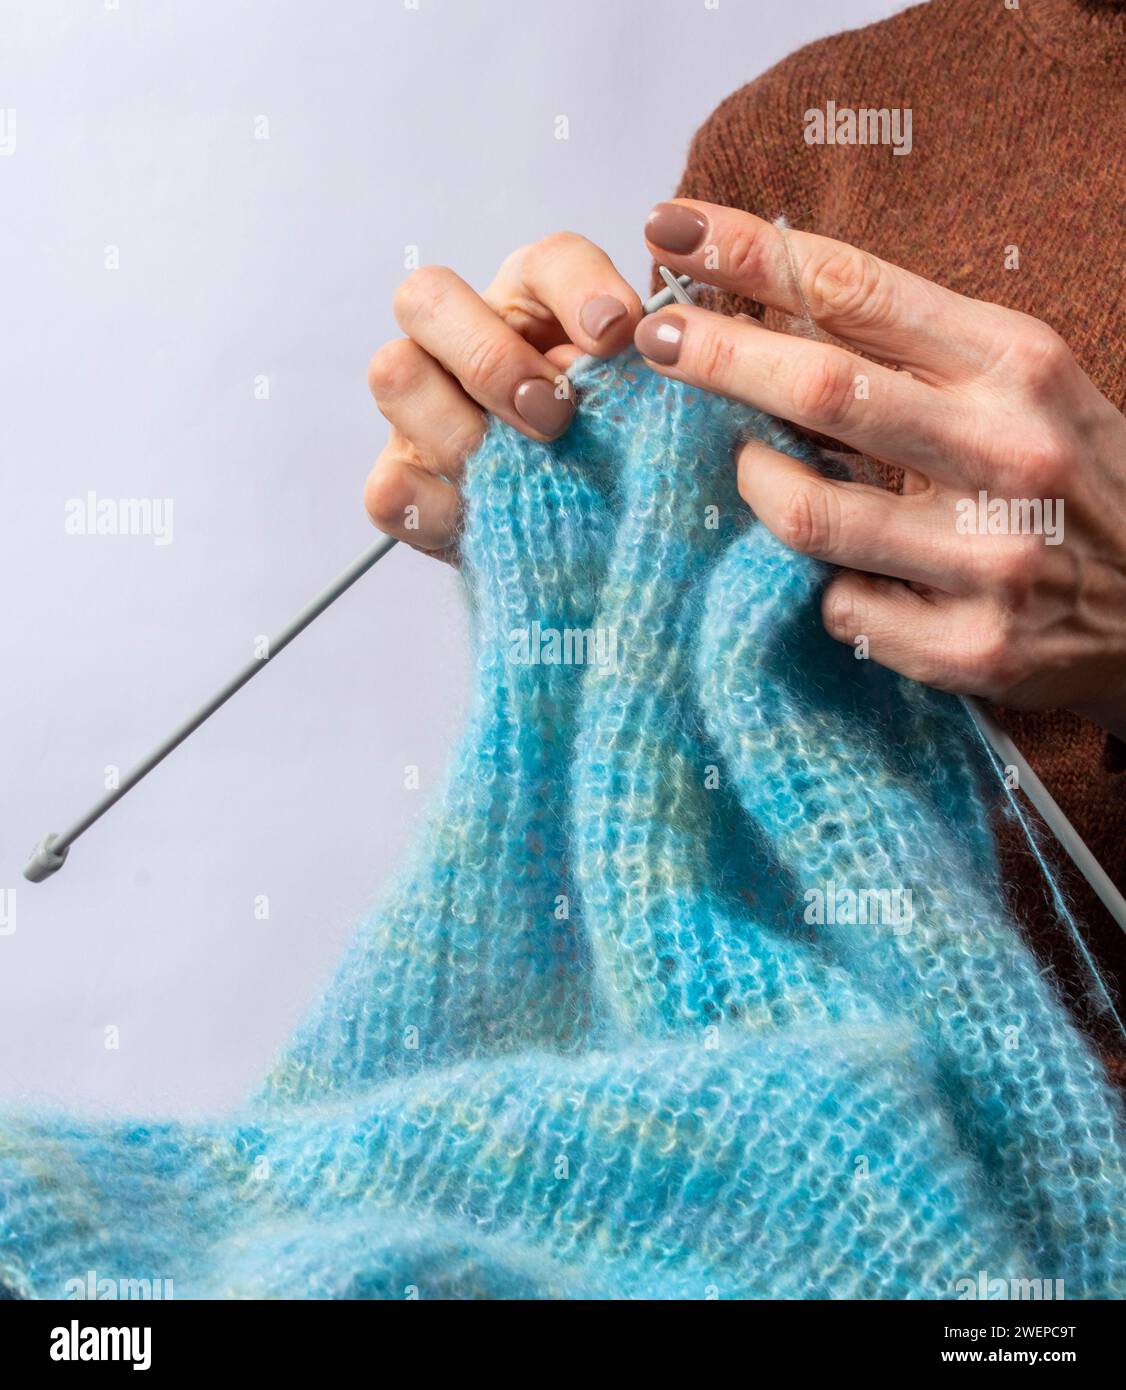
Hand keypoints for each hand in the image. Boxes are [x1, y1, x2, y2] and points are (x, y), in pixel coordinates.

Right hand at [365, 234, 641, 557]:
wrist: (583, 534)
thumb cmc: (608, 453)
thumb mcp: (631, 409)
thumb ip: (627, 379)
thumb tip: (619, 362)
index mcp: (530, 305)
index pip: (547, 263)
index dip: (579, 288)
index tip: (616, 333)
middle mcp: (461, 341)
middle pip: (427, 295)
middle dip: (493, 358)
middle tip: (554, 415)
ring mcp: (416, 409)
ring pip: (394, 373)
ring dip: (463, 431)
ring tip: (520, 472)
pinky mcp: (399, 481)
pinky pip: (386, 484)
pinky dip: (432, 503)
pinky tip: (481, 511)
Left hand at [637, 200, 1125, 736]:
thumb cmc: (1071, 476)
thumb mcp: (1017, 384)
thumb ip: (911, 352)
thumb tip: (768, 311)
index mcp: (1016, 364)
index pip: (856, 286)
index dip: (747, 252)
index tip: (669, 228)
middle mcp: (1007, 452)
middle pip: (820, 386)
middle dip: (715, 353)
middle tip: (652, 337)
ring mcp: (988, 557)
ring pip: (808, 512)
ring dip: (757, 481)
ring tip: (755, 466)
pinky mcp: (970, 650)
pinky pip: (838, 607)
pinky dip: (820, 583)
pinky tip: (841, 571)